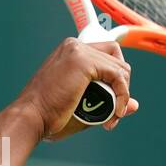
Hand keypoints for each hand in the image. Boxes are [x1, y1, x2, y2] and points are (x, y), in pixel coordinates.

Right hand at [16, 37, 137, 141]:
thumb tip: (135, 105)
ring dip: (122, 94)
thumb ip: (109, 102)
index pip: (106, 54)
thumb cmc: (49, 117)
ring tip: (112, 117)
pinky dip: (122, 96)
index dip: (115, 76)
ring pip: (121, 68)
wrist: (30, 119)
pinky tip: (115, 113)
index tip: (114, 98)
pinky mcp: (83, 61)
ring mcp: (78, 51)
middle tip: (114, 109)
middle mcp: (74, 46)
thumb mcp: (84, 107)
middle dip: (122, 85)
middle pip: (117, 57)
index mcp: (70, 52)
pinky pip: (118, 76)